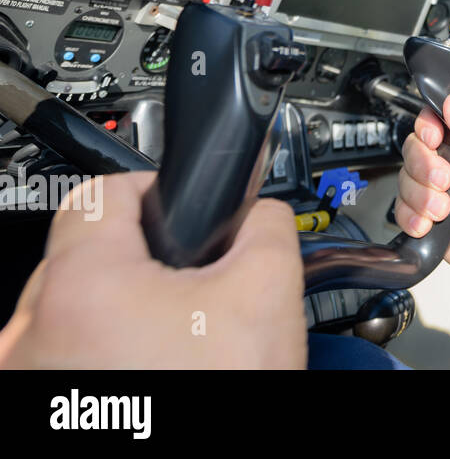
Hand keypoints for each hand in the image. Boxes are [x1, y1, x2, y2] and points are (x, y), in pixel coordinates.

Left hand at [0, 171, 305, 368]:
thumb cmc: (217, 394)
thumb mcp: (266, 295)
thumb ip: (262, 228)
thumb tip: (253, 210)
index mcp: (79, 285)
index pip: (103, 193)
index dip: (155, 193)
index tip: (183, 213)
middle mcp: (26, 334)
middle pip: (86, 259)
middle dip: (145, 268)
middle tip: (195, 295)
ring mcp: (21, 378)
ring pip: (73, 319)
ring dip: (120, 321)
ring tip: (175, 351)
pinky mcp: (32, 415)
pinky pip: (63, 365)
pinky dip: (103, 365)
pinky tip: (151, 380)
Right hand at [395, 93, 449, 287]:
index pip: (431, 122)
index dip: (426, 129)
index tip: (434, 140)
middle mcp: (444, 163)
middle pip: (412, 150)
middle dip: (425, 168)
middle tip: (447, 181)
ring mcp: (431, 189)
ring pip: (404, 181)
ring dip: (422, 198)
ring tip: (446, 209)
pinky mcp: (421, 214)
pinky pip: (400, 210)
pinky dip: (412, 218)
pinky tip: (430, 223)